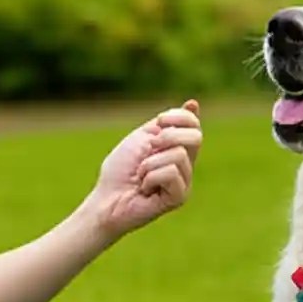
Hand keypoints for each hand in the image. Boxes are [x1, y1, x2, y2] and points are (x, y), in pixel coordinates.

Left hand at [88, 99, 202, 239]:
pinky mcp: (180, 197)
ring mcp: (185, 182)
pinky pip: (172, 173)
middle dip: (168, 137)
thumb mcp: (142, 138)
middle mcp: (185, 165)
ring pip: (179, 155)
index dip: (179, 116)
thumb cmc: (120, 171)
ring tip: (140, 176)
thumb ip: (166, 124)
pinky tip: (145, 189)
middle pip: (196, 136)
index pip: (193, 124)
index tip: (159, 121)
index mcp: (177, 148)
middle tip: (149, 149)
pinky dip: (151, 177)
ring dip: (150, 163)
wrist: (106, 199)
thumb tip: (193, 103)